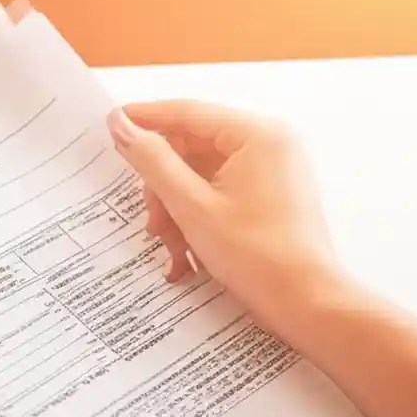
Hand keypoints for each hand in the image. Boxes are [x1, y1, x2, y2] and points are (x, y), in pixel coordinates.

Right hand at [107, 101, 345, 336]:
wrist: (307, 304)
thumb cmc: (258, 257)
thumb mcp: (192, 206)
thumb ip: (153, 161)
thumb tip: (121, 125)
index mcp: (258, 135)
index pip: (188, 112)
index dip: (145, 119)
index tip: (109, 125)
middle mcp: (269, 143)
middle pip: (192, 147)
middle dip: (164, 185)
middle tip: (152, 219)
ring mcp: (271, 168)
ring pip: (200, 173)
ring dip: (177, 206)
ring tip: (173, 245)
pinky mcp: (268, 193)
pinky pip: (217, 190)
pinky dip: (196, 214)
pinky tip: (186, 247)